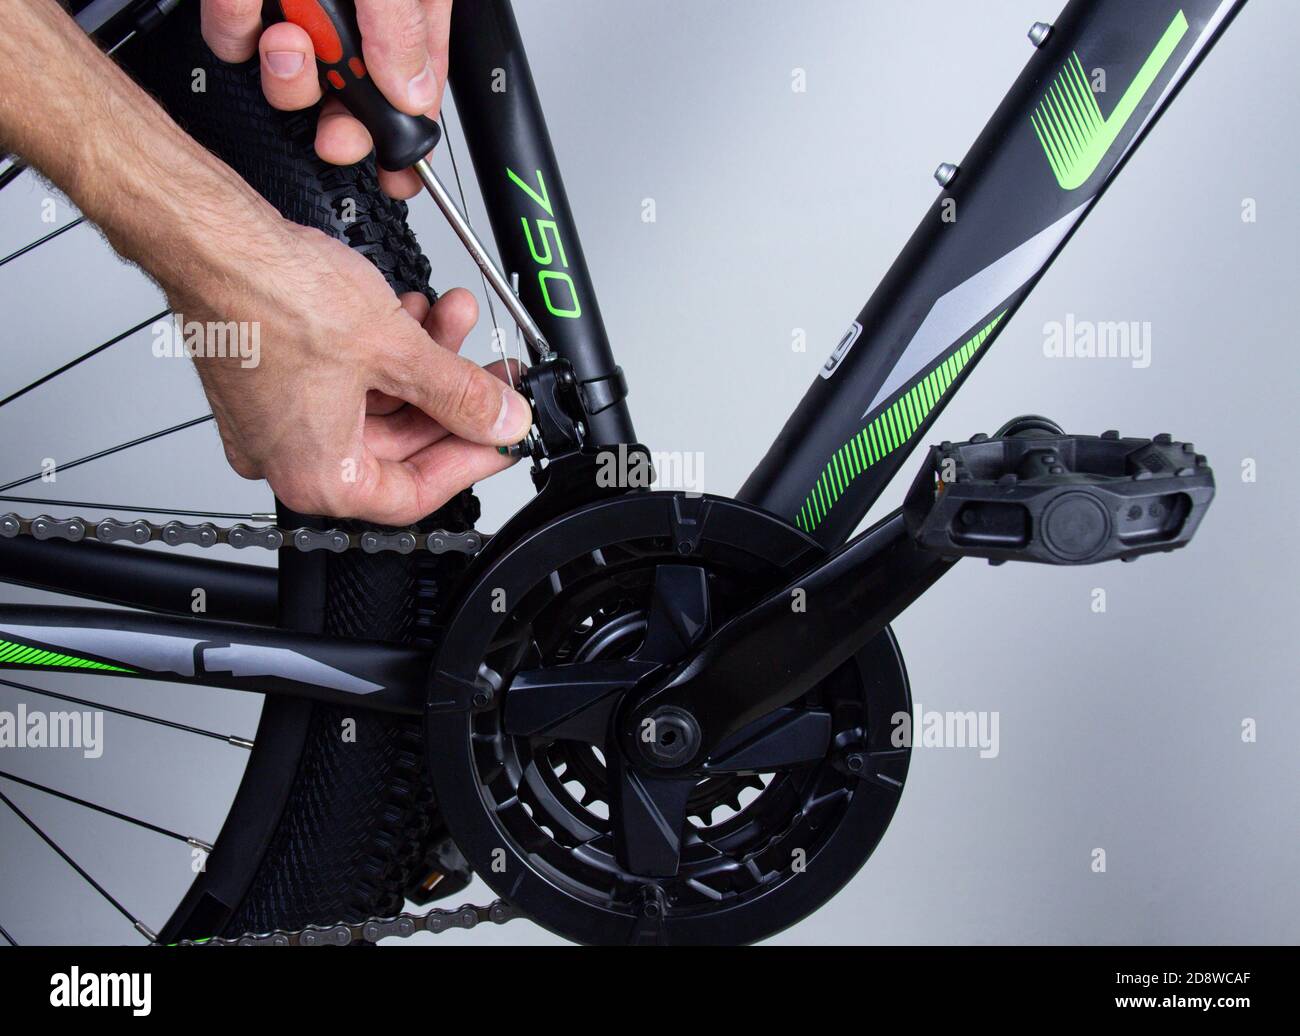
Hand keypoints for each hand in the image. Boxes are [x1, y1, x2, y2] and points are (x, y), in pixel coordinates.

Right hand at [175, 221, 531, 524]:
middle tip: (495, 375)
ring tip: (455, 319)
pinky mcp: (275, 378)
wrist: (209, 238)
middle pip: (401, 446)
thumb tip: (503, 420)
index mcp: (315, 476)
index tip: (504, 436)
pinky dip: (386, 350)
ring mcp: (278, 419)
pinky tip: (415, 311)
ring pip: (378, 404)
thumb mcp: (396, 350)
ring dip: (424, 362)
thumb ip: (460, 394)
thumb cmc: (271, 296)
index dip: (470, 461)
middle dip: (452, 399)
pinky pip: (348, 379)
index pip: (414, 493)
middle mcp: (290, 457)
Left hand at [201, 0, 450, 197]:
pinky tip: (246, 10)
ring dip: (289, 78)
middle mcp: (354, 10)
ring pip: (294, 80)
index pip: (419, 83)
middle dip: (343, 126)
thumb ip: (404, 30)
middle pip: (355, 96)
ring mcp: (297, 7)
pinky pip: (235, 43)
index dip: (410, 138)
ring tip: (285, 38)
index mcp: (403, 3)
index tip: (401, 179)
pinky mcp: (243, 4)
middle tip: (337, 136)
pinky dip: (236, 36)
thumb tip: (412, 95)